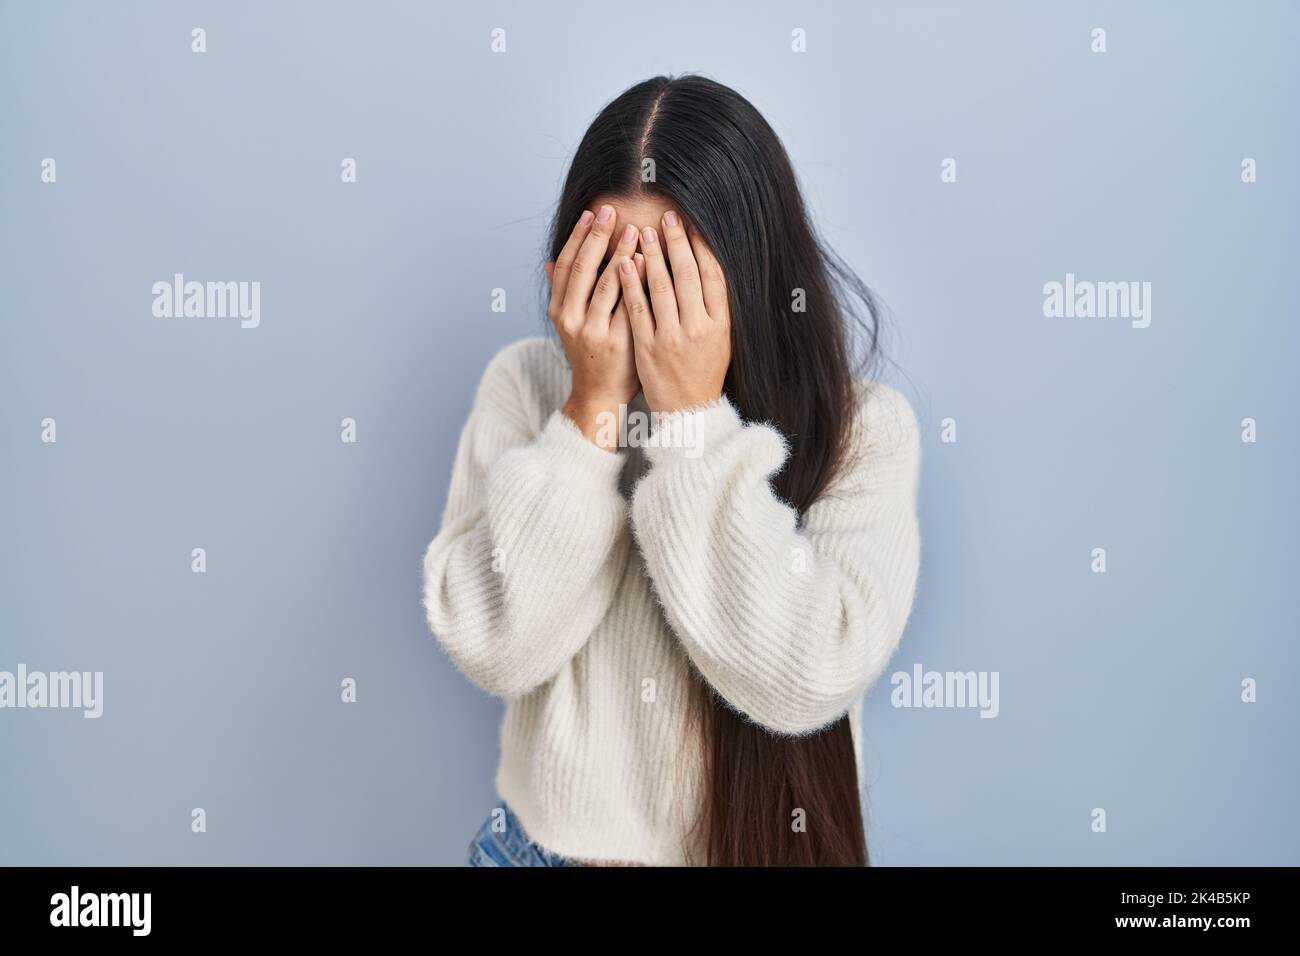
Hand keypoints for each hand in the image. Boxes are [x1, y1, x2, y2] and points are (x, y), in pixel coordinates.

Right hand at [545, 204, 645, 447]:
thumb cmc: (591, 354)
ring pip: (607, 284)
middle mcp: (571, 320)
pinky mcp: (616, 343)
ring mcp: (593, 332)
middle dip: (596, 237)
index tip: (590, 213)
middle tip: (611, 210)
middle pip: (583, 269)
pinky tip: (647, 262)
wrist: (600, 395)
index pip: (566, 266)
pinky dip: (636, 281)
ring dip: (620, 254)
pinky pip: (628, 305)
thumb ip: (564, 293)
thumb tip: (549, 262)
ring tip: (635, 231)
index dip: (577, 237)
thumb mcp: (571, 324)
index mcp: (559, 311)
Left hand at [617, 211, 730, 413]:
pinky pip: (638, 308)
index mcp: (721, 325)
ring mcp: (671, 338)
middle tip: (667, 217)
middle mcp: (698, 329)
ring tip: (643, 231)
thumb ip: (717, 304)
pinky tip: (625, 262)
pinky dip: (632, 283)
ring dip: (652, 255)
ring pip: (661, 287)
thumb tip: (709, 262)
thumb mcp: (723, 339)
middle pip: (687, 276)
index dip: (702, 248)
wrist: (688, 410)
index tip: (691, 225)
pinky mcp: (647, 347)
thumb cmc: (705, 370)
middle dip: (676, 242)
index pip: (713, 276)